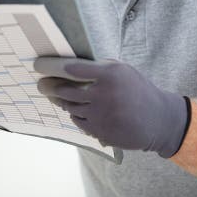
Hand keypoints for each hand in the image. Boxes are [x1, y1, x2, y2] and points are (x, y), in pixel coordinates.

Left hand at [34, 57, 188, 157]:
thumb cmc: (138, 90)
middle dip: (49, 87)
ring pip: (70, 108)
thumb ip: (99, 67)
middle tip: (41, 84)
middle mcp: (103, 94)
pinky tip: (77, 110)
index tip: (38, 65)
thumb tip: (70, 64)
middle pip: (65, 90)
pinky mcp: (100, 132)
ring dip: (61, 101)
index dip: (51, 67)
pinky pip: (78, 122)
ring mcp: (101, 115)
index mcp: (109, 74)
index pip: (71, 68)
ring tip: (56, 95)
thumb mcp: (123, 70)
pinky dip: (75, 115)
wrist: (158, 119)